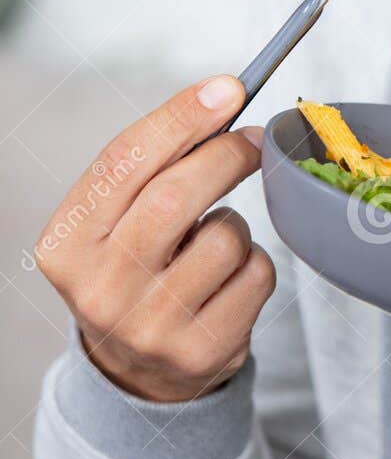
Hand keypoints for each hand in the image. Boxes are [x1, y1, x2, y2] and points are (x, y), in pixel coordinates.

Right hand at [35, 76, 274, 403]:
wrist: (137, 370)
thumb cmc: (132, 269)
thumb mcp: (113, 221)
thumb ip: (151, 164)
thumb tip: (220, 98)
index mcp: (66, 246)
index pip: (123, 162)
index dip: (180, 117)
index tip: (226, 88)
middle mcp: (100, 289)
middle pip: (175, 196)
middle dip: (224, 155)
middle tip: (250, 141)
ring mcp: (152, 326)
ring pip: (227, 236)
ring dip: (235, 223)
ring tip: (210, 243)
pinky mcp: (203, 351)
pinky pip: (257, 274)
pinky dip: (254, 263)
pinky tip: (226, 280)